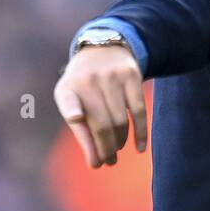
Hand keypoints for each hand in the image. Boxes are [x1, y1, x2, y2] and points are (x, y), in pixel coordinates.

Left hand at [54, 45, 147, 167]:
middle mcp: (89, 81)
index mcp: (68, 89)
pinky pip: (139, 111)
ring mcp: (112, 77)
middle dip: (105, 149)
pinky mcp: (132, 75)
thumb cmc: (83, 86)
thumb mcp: (72, 99)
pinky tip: (140, 147)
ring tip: (116, 150)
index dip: (72, 110)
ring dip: (119, 142)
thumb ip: (80, 128)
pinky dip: (140, 133)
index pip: (69, 102)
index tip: (75, 117)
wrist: (102, 49)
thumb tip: (95, 162)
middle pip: (101, 125)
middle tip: (108, 161)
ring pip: (120, 120)